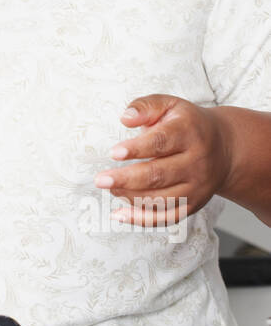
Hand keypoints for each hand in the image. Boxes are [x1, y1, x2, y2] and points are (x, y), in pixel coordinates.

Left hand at [94, 94, 230, 227]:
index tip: (114, 153)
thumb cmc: (188, 124)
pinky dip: (142, 219)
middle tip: (101, 179)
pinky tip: (119, 215)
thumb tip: (126, 118)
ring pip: (161, 199)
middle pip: (159, 175)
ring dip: (131, 197)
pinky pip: (167, 217)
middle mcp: (197, 162)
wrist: (225, 147)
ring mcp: (197, 187)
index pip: (161, 142)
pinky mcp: (194, 204)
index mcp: (189, 133)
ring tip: (110, 188)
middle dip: (126, 179)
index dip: (136, 149)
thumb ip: (146, 106)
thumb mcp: (170, 105)